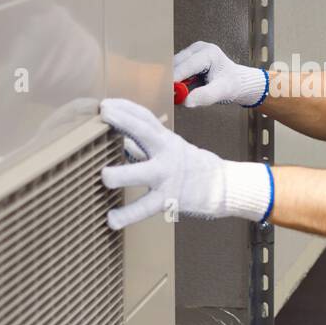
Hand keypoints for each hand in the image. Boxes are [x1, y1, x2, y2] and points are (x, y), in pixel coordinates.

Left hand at [98, 98, 272, 229]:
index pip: (145, 117)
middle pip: (145, 132)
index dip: (126, 108)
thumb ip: (145, 146)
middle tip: (104, 115)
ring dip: (120, 174)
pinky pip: (144, 208)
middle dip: (124, 121)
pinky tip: (111, 220)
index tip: (106, 104)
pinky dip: (126, 215)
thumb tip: (121, 141)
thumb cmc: (192, 166)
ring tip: (103, 176)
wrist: (221, 187)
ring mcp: (167, 176)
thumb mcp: (171, 149)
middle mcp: (166, 153)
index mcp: (166, 140)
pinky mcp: (168, 199)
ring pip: (141, 173)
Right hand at [173, 41, 267, 107]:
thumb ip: (205, 96)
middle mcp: (198, 49)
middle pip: (177, 64)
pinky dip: (175, 80)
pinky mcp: (187, 59)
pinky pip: (175, 69)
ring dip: (172, 80)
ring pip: (173, 66)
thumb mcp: (222, 91)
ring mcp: (191, 52)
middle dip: (171, 80)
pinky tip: (179, 90)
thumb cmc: (231, 84)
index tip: (167, 90)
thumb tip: (186, 101)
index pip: (187, 65)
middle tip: (168, 96)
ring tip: (176, 94)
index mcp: (209, 52)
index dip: (175, 77)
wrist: (236, 81)